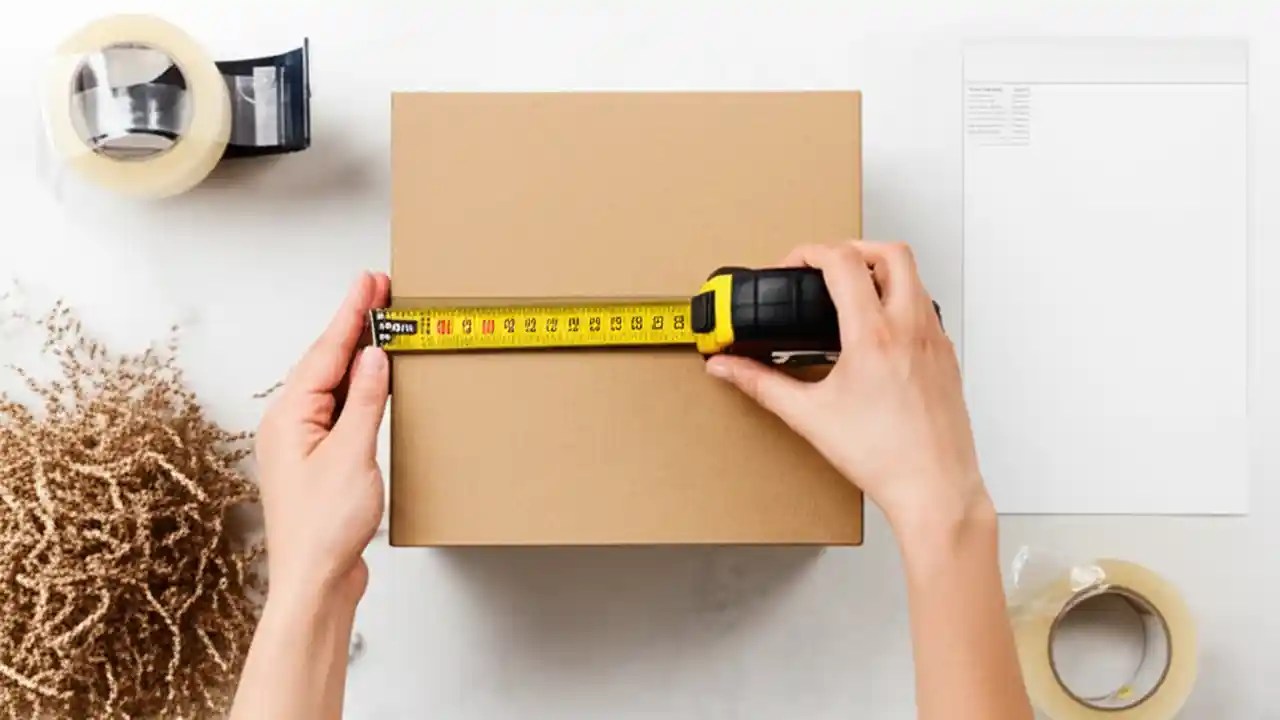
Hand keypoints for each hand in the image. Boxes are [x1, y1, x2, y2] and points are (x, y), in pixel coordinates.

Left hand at [255, 271, 390, 604]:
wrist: (314, 581)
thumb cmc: (323, 529)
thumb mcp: (351, 455)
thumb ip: (364, 401)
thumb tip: (374, 357)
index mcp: (290, 416)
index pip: (326, 351)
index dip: (351, 313)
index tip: (368, 281)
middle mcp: (290, 424)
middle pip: (325, 361)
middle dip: (353, 324)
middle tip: (378, 288)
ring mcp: (302, 442)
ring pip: (332, 384)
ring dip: (358, 354)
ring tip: (381, 323)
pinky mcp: (319, 460)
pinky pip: (339, 408)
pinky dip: (359, 387)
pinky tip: (374, 380)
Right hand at [705, 241, 987, 530]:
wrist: (934, 489)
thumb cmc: (885, 458)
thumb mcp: (809, 416)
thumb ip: (762, 384)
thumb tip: (730, 368)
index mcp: (873, 336)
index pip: (842, 262)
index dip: (810, 252)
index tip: (793, 265)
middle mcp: (910, 328)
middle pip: (890, 252)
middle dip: (854, 248)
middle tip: (827, 266)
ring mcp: (934, 340)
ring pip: (915, 277)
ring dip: (881, 272)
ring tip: (852, 294)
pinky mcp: (947, 357)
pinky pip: (926, 308)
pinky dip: (901, 302)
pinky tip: (879, 332)